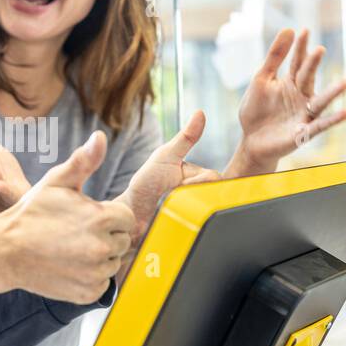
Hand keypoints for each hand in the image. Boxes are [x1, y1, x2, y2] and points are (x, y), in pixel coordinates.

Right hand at [0, 131, 136, 307]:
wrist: (5, 251)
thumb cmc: (31, 213)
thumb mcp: (57, 182)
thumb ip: (84, 161)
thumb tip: (100, 137)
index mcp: (102, 218)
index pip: (126, 218)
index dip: (108, 216)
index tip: (87, 217)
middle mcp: (102, 247)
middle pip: (122, 241)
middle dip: (105, 236)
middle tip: (75, 233)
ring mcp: (95, 273)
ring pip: (112, 263)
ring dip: (98, 257)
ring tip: (70, 249)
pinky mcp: (88, 292)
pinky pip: (101, 285)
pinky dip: (89, 278)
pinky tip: (69, 266)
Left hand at [118, 110, 220, 241]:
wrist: (131, 216)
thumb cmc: (146, 185)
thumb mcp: (165, 157)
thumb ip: (185, 138)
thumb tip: (200, 113)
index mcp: (202, 177)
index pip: (214, 178)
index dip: (195, 181)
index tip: (178, 184)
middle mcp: (204, 196)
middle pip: (213, 194)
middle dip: (188, 195)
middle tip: (170, 196)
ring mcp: (199, 214)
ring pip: (207, 211)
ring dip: (186, 209)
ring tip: (168, 208)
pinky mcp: (193, 233)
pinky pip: (202, 230)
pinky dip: (187, 225)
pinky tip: (173, 220)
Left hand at [233, 28, 345, 174]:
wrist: (251, 139)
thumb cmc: (257, 110)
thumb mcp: (262, 80)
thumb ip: (275, 57)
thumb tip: (289, 29)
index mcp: (290, 82)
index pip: (297, 62)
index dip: (300, 48)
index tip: (304, 31)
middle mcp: (301, 96)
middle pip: (308, 78)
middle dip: (313, 65)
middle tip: (319, 50)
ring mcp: (303, 113)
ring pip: (320, 101)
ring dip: (332, 93)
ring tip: (345, 83)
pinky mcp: (303, 131)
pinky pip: (321, 125)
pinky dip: (334, 120)